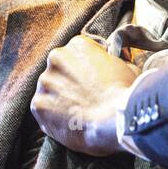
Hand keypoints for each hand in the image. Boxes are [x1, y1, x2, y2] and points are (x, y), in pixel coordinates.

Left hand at [30, 35, 136, 153]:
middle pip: (59, 70)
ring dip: (59, 100)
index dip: (86, 70)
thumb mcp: (129, 68)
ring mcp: (45, 81)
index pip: (77, 54)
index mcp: (78, 45)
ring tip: (77, 114)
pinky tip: (68, 124)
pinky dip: (52, 117)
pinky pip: (42, 109)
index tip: (94, 84)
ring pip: (49, 90)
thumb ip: (116, 60)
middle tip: (84, 100)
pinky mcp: (38, 104)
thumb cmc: (126, 95)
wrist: (115, 120)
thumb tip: (118, 59)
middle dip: (69, 83)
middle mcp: (56, 57)